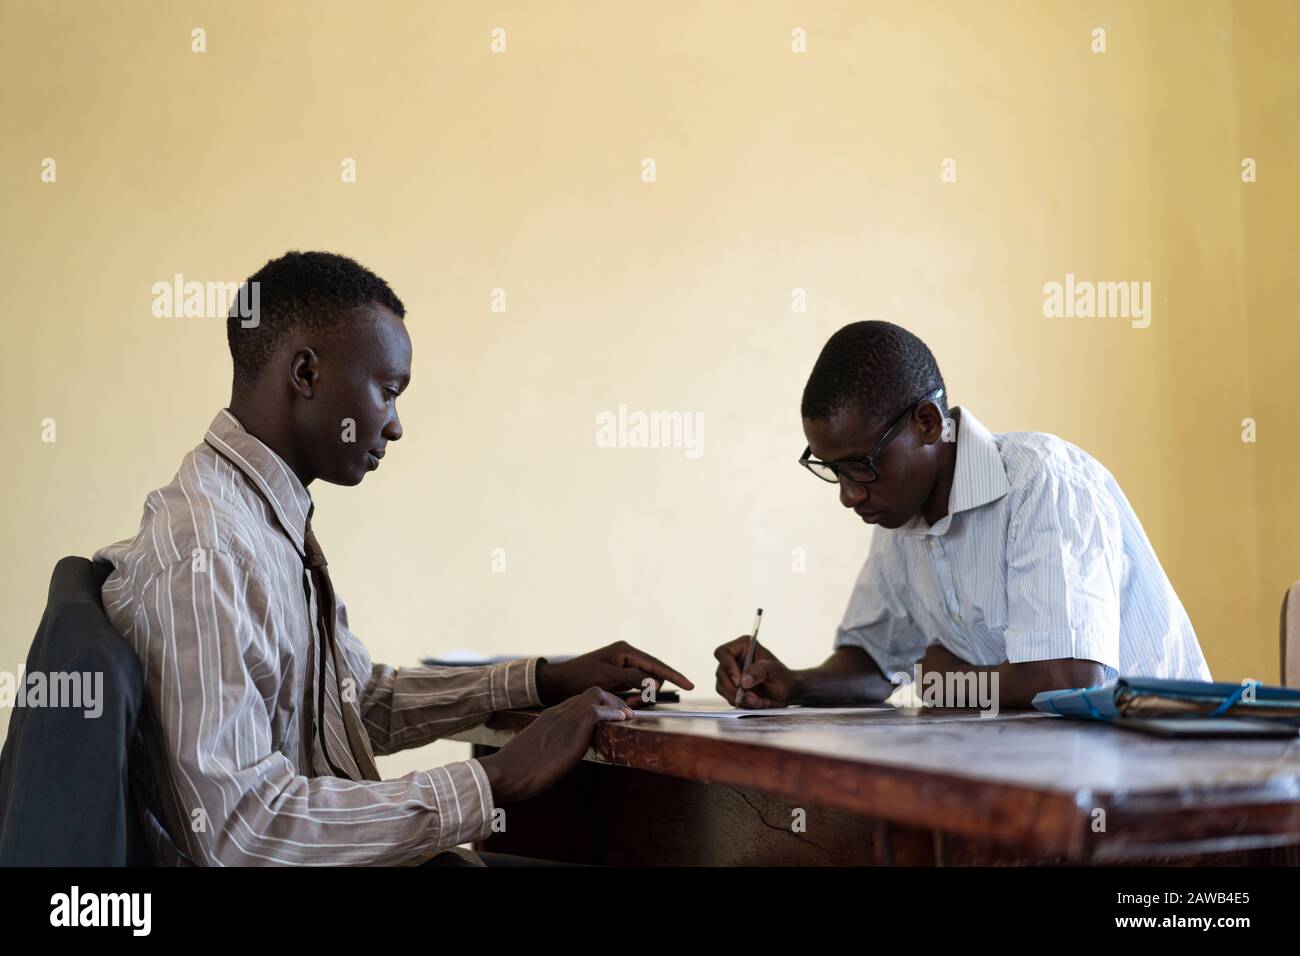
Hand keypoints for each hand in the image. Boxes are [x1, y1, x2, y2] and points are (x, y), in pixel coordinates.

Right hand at [477, 687, 633, 802]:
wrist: (505, 772)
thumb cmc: (515, 771)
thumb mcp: (535, 753)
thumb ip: (549, 748)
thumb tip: (557, 759)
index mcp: (548, 716)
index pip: (577, 701)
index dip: (596, 706)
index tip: (608, 715)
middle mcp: (557, 712)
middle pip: (590, 693)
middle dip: (610, 700)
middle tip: (624, 713)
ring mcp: (565, 717)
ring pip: (597, 695)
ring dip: (616, 703)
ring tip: (628, 716)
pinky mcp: (572, 727)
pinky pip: (598, 710)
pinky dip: (613, 713)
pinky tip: (623, 720)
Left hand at [534, 641, 693, 706]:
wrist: (557, 683)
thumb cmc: (579, 678)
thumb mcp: (606, 678)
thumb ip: (632, 679)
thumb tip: (654, 682)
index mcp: (625, 651)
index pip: (656, 665)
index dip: (674, 676)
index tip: (690, 686)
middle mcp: (626, 655)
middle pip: (653, 675)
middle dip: (648, 691)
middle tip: (632, 703)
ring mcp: (622, 665)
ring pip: (644, 683)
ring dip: (640, 695)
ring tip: (625, 703)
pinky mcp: (618, 676)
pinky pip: (635, 686)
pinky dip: (633, 696)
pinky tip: (624, 701)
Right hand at [714, 636, 797, 707]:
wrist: (785, 692)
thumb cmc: (782, 676)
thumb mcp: (775, 670)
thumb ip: (760, 671)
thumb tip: (744, 680)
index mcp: (743, 647)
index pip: (723, 652)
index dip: (727, 667)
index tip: (738, 682)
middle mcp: (733, 659)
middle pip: (721, 673)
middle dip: (736, 689)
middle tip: (753, 697)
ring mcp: (730, 675)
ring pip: (722, 687)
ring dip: (740, 698)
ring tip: (758, 701)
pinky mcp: (731, 688)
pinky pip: (728, 697)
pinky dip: (742, 703)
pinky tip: (756, 702)